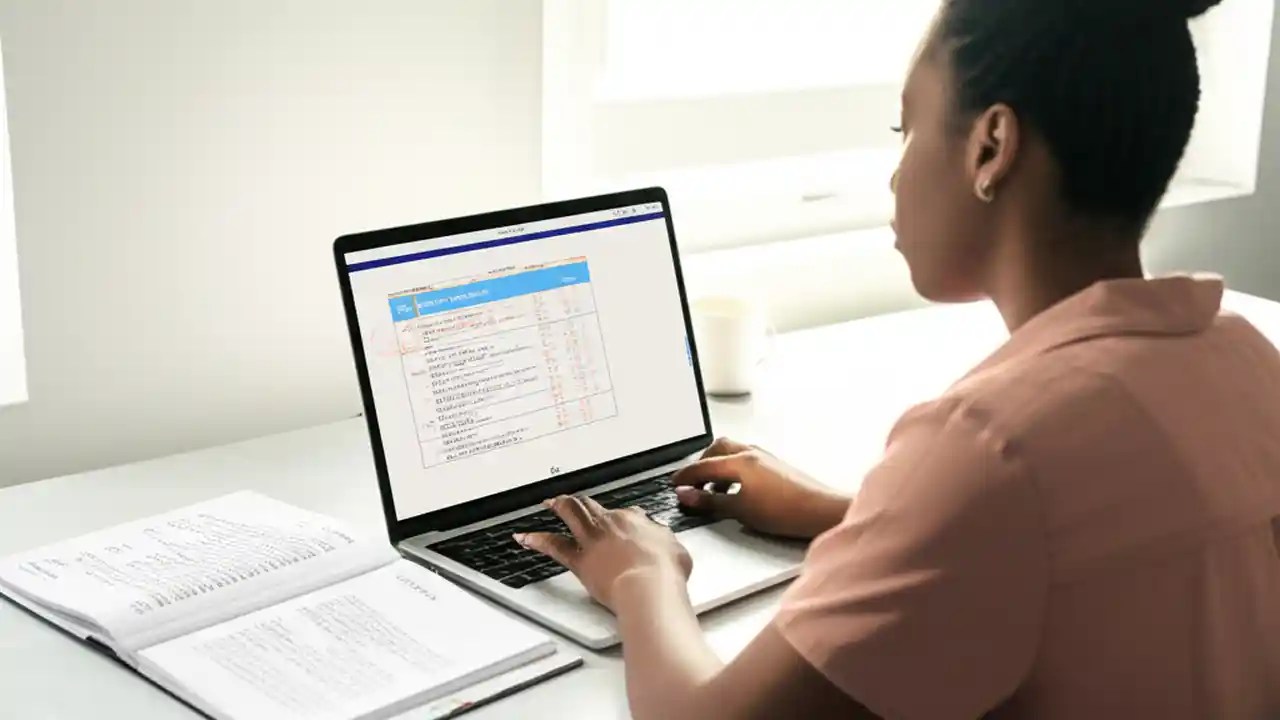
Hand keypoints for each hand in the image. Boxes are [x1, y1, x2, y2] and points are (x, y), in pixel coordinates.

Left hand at [515, 495, 692, 611]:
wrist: (649, 585)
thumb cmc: (664, 571)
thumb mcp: (676, 549)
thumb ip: (665, 540)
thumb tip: (663, 536)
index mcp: (635, 520)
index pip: (626, 513)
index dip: (622, 517)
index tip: (622, 522)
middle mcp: (610, 524)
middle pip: (593, 507)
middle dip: (582, 502)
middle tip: (573, 501)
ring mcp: (593, 540)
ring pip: (571, 514)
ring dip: (558, 506)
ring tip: (549, 504)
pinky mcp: (579, 560)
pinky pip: (554, 546)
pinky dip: (537, 540)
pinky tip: (524, 538)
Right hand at [671, 438, 849, 539]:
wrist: (820, 511)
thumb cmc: (783, 511)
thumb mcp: (739, 510)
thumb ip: (709, 502)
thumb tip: (685, 495)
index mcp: (739, 461)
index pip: (703, 465)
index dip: (685, 476)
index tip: (674, 484)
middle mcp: (751, 453)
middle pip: (717, 448)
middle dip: (701, 463)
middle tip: (693, 483)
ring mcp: (765, 457)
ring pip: (732, 452)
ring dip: (718, 466)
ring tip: (714, 490)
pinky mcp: (775, 465)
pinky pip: (745, 459)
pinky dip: (733, 469)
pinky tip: (736, 489)